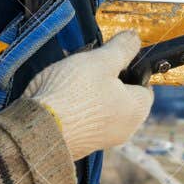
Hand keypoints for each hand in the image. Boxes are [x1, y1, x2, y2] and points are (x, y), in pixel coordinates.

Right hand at [25, 32, 152, 161]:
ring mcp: (102, 139)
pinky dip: (75, 106)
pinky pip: (84, 119)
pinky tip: (60, 95)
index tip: (112, 58)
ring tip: (68, 77)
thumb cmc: (74, 94)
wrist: (39, 129)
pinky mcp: (81, 144)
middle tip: (87, 65)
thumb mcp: (101, 60)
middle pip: (121, 95)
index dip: (129, 68)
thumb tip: (136, 39)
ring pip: (100, 106)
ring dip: (87, 91)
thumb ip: (122, 48)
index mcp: (137, 110)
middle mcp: (124, 129)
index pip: (144, 85)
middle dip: (105, 78)